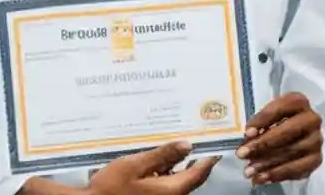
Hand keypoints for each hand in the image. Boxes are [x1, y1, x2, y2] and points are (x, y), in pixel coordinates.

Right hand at [21, 141, 218, 193]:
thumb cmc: (111, 188)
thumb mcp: (135, 166)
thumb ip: (163, 155)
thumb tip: (188, 144)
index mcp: (174, 189)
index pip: (201, 171)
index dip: (208, 156)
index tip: (214, 140)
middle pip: (190, 176)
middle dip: (192, 158)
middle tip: (192, 136)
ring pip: (176, 180)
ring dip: (175, 164)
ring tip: (172, 143)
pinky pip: (164, 184)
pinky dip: (163, 171)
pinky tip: (154, 159)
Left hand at [235, 91, 322, 184]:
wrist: (292, 142)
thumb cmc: (274, 127)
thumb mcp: (265, 121)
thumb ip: (258, 127)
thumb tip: (250, 137)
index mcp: (299, 103)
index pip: (283, 107)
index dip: (264, 119)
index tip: (247, 133)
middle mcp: (312, 119)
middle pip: (289, 130)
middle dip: (263, 143)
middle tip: (242, 154)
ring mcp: (316, 139)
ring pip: (292, 151)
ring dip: (267, 162)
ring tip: (248, 170)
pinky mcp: (316, 159)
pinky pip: (298, 168)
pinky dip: (278, 174)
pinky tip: (261, 178)